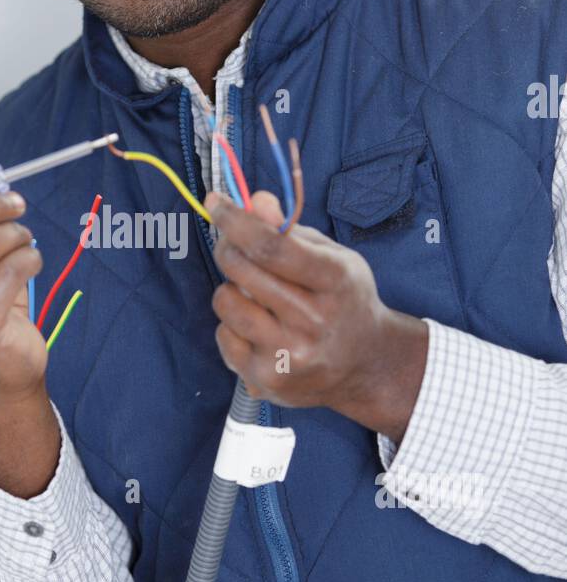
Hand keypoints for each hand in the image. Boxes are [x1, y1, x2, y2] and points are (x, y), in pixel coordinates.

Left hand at [206, 189, 428, 444]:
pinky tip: (259, 328)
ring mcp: (288, 355)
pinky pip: (223, 334)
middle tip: (234, 245)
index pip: (272, 246)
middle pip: (242, 269)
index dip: (236, 221)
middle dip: (228, 247)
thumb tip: (254, 202)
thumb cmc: (343, 300)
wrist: (365, 365)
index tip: (216, 203)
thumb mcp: (331, 257)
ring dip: (231, 289)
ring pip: (225, 301)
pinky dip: (233, 324)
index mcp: (335, 281)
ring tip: (256, 296)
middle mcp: (313, 321)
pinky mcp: (266, 379)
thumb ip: (290, 229)